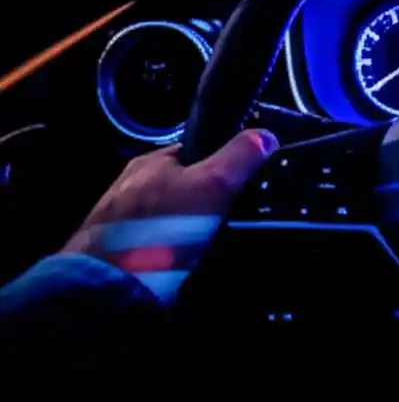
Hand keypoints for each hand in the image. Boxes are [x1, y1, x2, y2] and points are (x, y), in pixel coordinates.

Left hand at [61, 129, 276, 301]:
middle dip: (202, 199)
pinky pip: (153, 243)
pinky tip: (182, 262)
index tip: (239, 183)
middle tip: (227, 218)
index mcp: (149, 162)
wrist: (110, 286)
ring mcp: (117, 221)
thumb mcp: (212, 185)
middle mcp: (128, 186)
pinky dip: (170, 250)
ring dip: (185, 228)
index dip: (219, 163)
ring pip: (165, 217)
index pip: (193, 152)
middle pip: (178, 185)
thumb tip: (266, 135)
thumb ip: (239, 157)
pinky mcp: (115, 253)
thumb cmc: (163, 226)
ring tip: (208, 244)